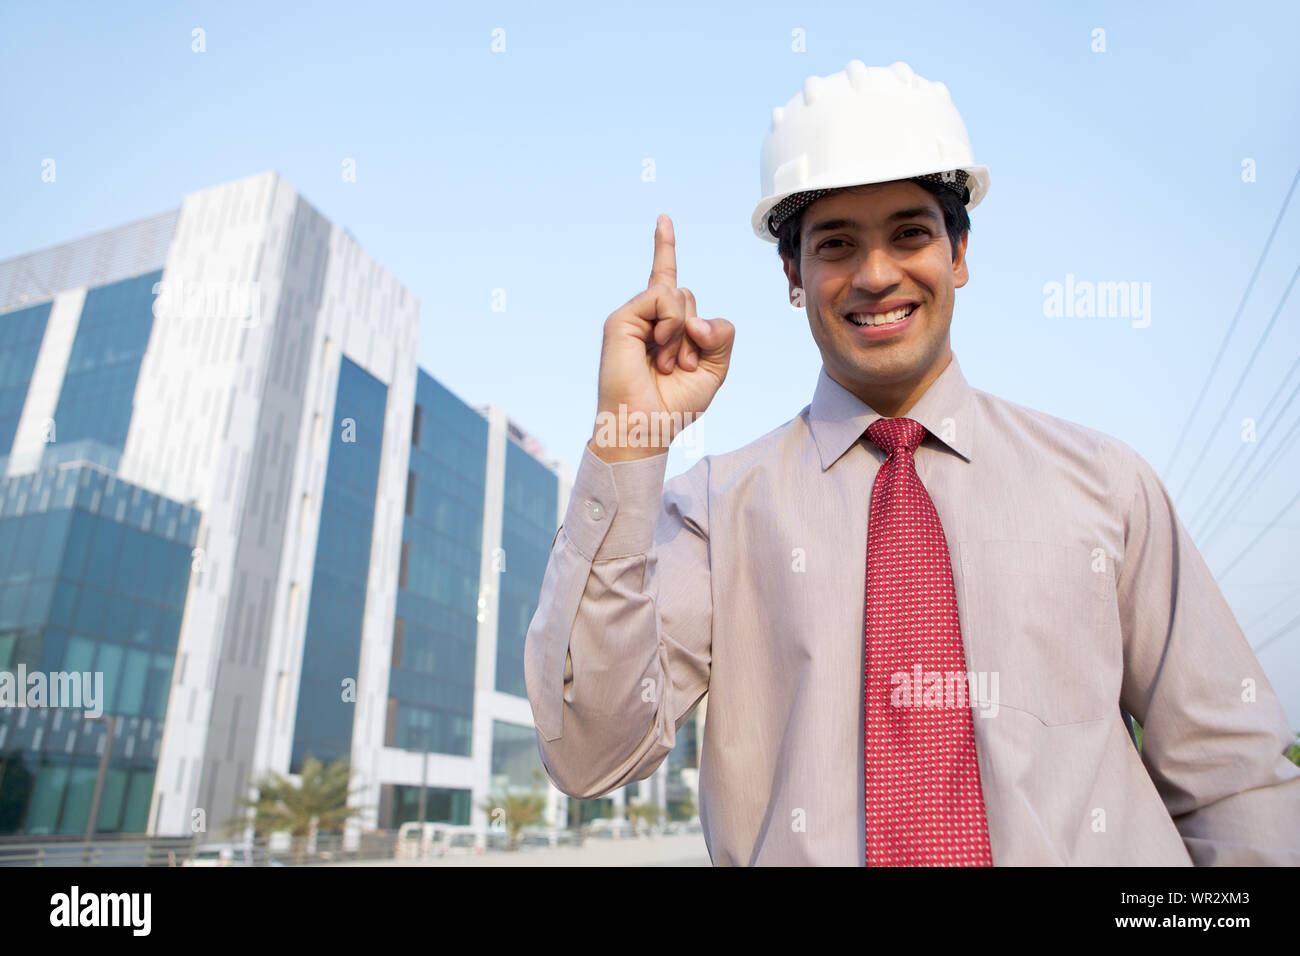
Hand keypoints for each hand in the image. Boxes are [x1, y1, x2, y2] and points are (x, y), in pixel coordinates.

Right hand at [589, 214, 734, 462]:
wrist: (645, 427)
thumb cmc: (674, 404)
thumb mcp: (714, 369)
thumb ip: (722, 337)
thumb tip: (696, 318)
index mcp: (666, 326)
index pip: (668, 280)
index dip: (665, 248)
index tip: (663, 219)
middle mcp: (646, 316)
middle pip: (688, 295)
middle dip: (697, 334)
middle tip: (680, 367)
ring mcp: (633, 316)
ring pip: (678, 295)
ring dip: (683, 334)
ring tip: (666, 364)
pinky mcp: (620, 319)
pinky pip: (662, 298)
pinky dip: (671, 325)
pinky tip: (659, 350)